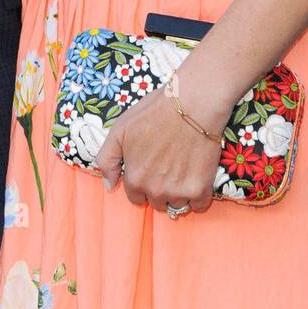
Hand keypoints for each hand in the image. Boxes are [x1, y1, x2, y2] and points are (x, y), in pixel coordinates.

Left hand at [94, 58, 229, 213]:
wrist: (193, 104)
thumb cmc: (154, 113)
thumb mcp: (120, 129)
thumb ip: (107, 159)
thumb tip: (109, 185)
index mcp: (135, 179)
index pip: (135, 196)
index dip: (141, 180)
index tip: (150, 165)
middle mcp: (155, 191)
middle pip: (156, 201)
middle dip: (159, 187)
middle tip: (167, 163)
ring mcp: (179, 192)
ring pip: (176, 204)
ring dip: (178, 192)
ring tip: (182, 166)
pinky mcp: (200, 189)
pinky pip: (198, 204)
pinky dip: (197, 194)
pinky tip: (196, 173)